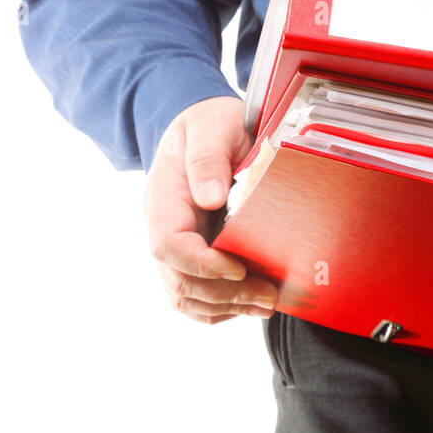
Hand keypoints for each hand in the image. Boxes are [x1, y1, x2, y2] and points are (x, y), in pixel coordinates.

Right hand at [145, 96, 277, 322]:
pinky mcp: (192, 254)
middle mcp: (164, 227)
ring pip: (185, 296)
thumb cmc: (211, 124)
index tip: (239, 269)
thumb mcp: (212, 126)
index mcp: (164, 198)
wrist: (206, 126)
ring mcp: (176, 245)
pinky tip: (252, 304)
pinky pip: (195, 295)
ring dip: (226, 307)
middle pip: (179, 280)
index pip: (169, 245)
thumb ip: (208, 158)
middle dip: (224, 294)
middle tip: (269, 294)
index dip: (202, 265)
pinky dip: (221, 308)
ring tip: (267, 304)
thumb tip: (210, 198)